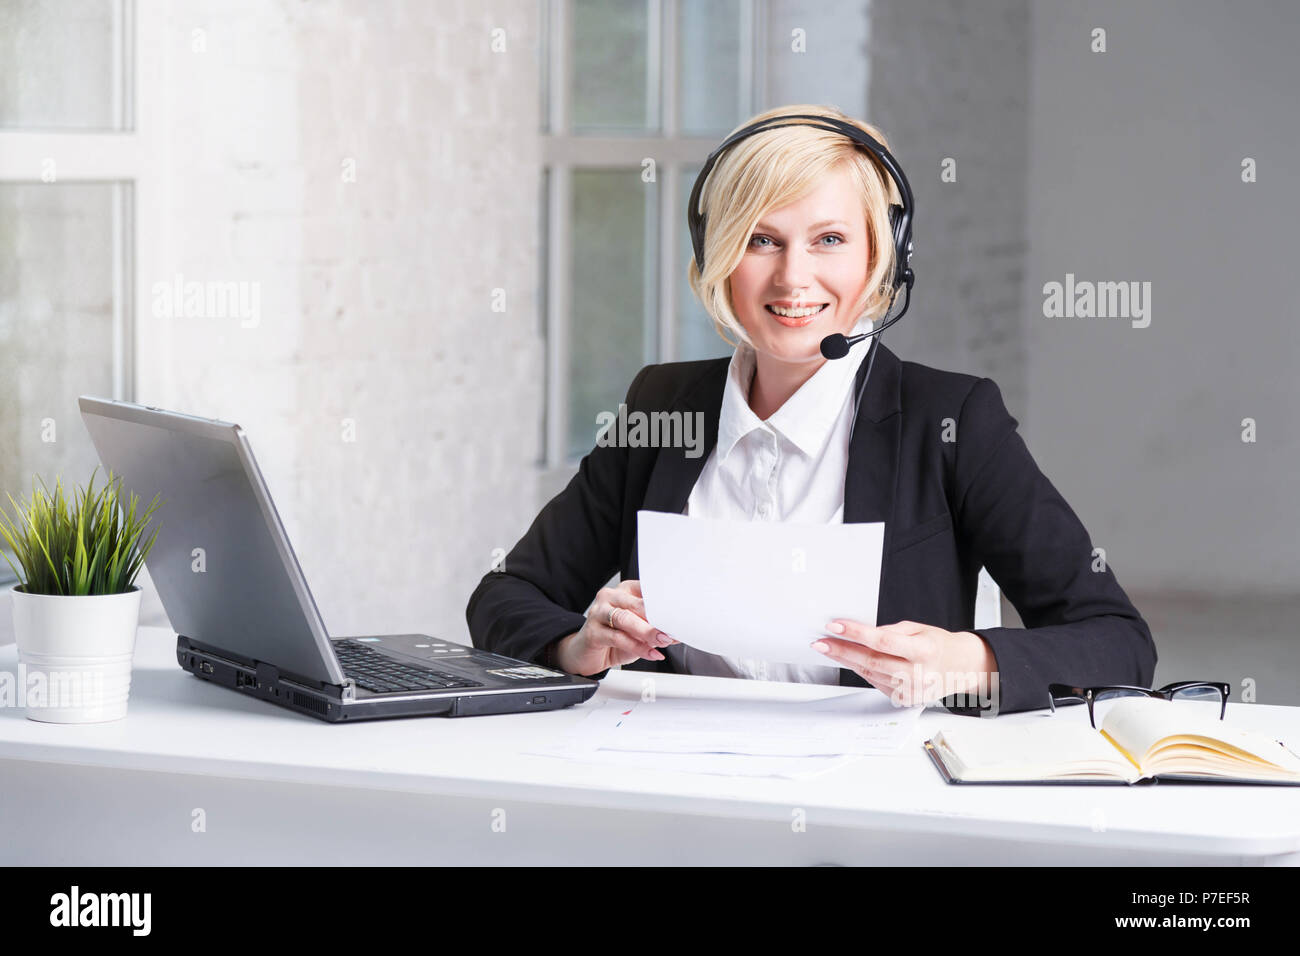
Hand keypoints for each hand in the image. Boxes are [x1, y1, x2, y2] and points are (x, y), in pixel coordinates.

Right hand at [555, 580, 677, 676]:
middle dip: (657, 619)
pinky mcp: (592, 632)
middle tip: (671, 630)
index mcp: (625, 591)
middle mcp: (610, 597)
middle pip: (637, 604)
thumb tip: (676, 633)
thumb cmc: (613, 639)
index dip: (664, 603)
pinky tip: (650, 653)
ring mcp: (598, 613)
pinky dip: (637, 647)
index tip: (679, 614)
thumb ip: (655, 630)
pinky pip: (618, 638)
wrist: (585, 654)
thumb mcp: (638, 632)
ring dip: (647, 631)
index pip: (646, 591)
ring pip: (625, 619)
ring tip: (662, 640)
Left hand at [810, 619, 996, 707]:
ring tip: (829, 648)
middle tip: (820, 642)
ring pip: (870, 673)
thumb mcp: (918, 629)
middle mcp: (917, 674)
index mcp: (923, 651)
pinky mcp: (904, 700)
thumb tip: (862, 633)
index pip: (882, 642)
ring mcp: (911, 690)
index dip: (856, 633)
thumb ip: (890, 631)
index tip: (835, 626)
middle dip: (842, 651)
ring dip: (847, 660)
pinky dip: (862, 670)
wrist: (959, 669)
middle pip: (871, 661)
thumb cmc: (937, 644)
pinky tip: (850, 660)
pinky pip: (876, 682)